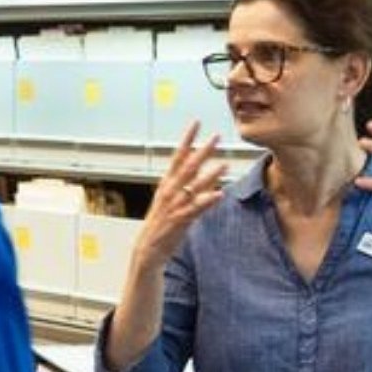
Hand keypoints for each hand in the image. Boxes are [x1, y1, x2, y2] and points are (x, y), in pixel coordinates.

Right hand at [135, 121, 227, 269]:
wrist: (148, 248)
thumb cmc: (163, 223)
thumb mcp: (174, 199)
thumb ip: (192, 184)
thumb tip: (210, 170)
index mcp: (167, 183)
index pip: (177, 155)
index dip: (187, 138)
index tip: (196, 122)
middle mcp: (170, 191)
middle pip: (188, 166)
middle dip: (203, 150)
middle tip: (216, 136)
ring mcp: (174, 205)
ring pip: (193, 186)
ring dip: (210, 174)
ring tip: (224, 164)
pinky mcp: (179, 220)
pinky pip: (195, 208)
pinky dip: (207, 200)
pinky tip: (219, 194)